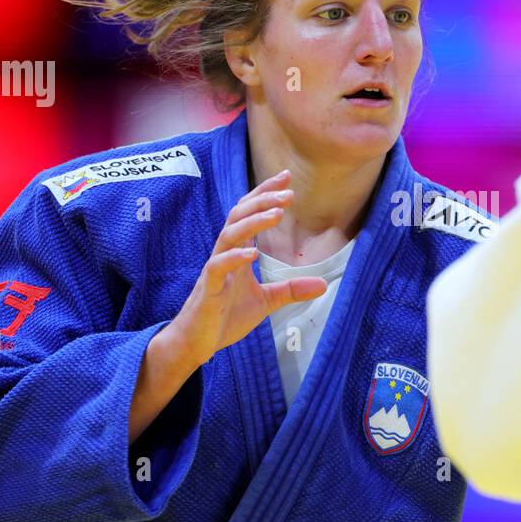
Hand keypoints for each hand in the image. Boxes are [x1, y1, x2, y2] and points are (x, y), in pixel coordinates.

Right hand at [161, 170, 327, 369]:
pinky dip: (235, 258)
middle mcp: (225, 254)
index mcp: (237, 253)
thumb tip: (323, 284)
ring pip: (229, 235)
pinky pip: (218, 267)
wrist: (197, 342)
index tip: (286, 178)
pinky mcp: (208, 289)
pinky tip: (252, 252)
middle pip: (239, 216)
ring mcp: (215, 270)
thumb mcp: (266, 301)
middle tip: (289, 192)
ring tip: (277, 214)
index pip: (249, 214)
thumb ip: (290, 290)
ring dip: (253, 222)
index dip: (265, 195)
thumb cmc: (225, 317)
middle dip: (263, 201)